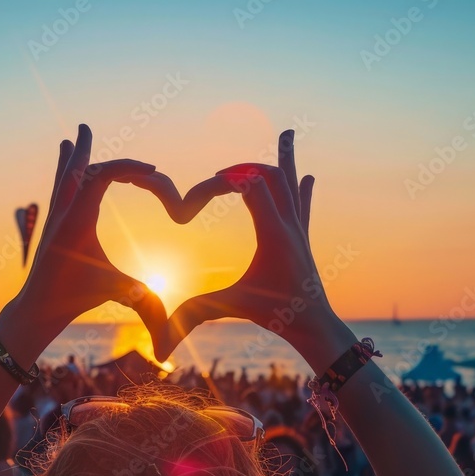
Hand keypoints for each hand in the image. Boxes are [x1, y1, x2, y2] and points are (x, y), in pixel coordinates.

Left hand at [6, 124, 168, 353]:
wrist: (37, 307)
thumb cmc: (75, 298)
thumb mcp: (113, 291)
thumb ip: (142, 296)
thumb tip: (170, 314)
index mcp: (78, 219)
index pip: (102, 175)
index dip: (128, 167)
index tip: (151, 171)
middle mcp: (64, 212)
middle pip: (77, 169)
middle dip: (84, 149)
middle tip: (84, 128)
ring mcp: (54, 218)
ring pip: (62, 179)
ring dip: (69, 159)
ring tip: (68, 141)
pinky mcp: (50, 227)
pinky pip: (57, 192)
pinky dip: (63, 176)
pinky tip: (63, 173)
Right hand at [159, 130, 353, 371]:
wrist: (316, 327)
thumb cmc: (276, 317)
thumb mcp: (230, 308)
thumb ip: (193, 316)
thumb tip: (158, 342)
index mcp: (273, 232)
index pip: (248, 186)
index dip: (218, 184)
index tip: (192, 201)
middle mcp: (289, 223)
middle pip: (270, 175)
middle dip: (242, 168)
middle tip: (217, 177)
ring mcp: (299, 229)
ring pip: (292, 182)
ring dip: (284, 158)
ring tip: (288, 133)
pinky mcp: (303, 239)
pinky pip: (304, 205)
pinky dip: (301, 187)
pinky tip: (307, 176)